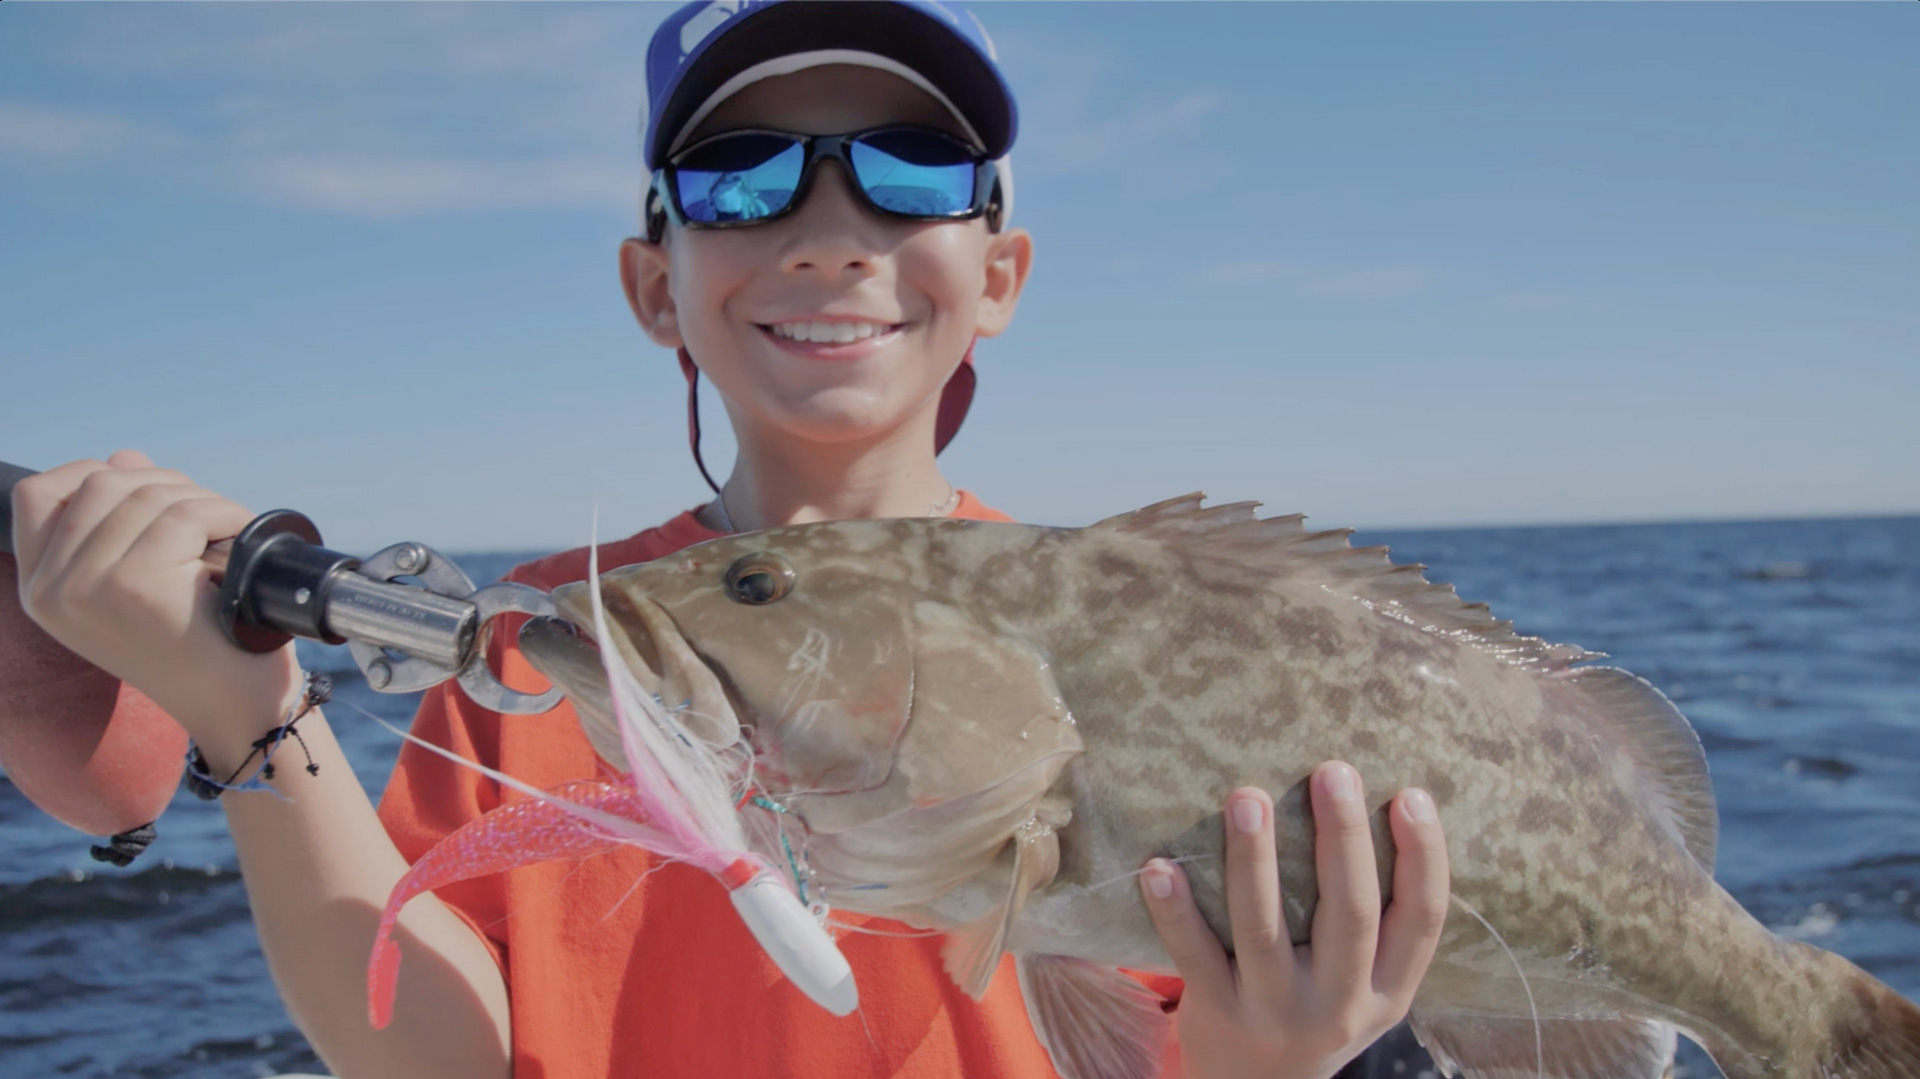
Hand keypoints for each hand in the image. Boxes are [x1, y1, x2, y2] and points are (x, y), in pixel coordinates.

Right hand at [11, 450, 301, 767]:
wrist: (238, 708)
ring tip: (226, 535)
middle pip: (102, 483)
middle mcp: (52, 589)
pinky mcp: (138, 585)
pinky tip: (240, 539)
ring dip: (202, 500)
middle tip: (208, 518)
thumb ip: (122, 521)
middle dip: (164, 484)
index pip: (36, 496)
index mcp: (40, 589)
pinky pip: (187, 514)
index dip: (90, 472)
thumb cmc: (199, 642)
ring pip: (148, 494)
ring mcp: (90, 586)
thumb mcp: (141, 580)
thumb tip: (124, 457)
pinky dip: (226, 514)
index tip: (141, 482)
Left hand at [1139, 761, 1449, 1078]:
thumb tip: (1362, 804)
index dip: (1424, 858)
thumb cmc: (1315, 1007)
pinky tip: (1160, 867)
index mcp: (1388, 989)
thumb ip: (1372, 920)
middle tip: (1333, 771)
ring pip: (1266, 930)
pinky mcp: (1219, 1013)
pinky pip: (1194, 956)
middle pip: (1351, 915)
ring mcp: (1276, 1011)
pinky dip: (1175, 912)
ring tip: (1248, 797)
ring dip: (1255, 860)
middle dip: (1344, 839)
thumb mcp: (1364, 984)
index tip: (1411, 795)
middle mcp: (1340, 1003)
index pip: (1421, 920)